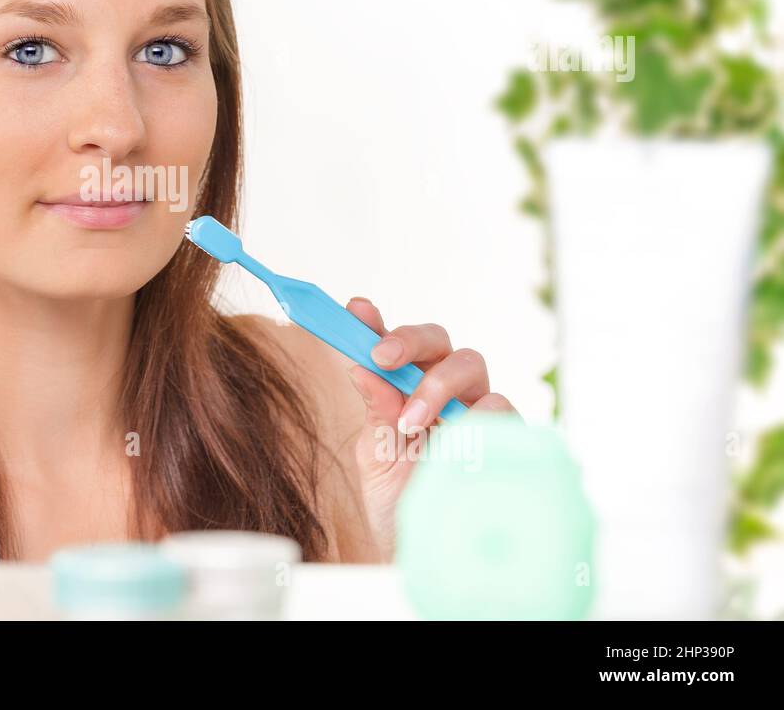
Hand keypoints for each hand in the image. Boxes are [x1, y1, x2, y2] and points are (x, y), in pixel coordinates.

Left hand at [344, 296, 518, 560]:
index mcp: (409, 389)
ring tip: (410, 422)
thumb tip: (359, 366)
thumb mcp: (375, 454)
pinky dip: (471, 417)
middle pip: (439, 341)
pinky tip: (450, 442)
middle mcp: (447, 391)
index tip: (356, 310)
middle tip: (381, 357)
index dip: (376, 322)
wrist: (427, 553)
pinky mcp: (507, 434)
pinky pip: (498, 406)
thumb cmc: (400, 500)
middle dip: (409, 340)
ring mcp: (479, 408)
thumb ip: (373, 408)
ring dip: (435, 385)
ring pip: (470, 364)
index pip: (397, 346)